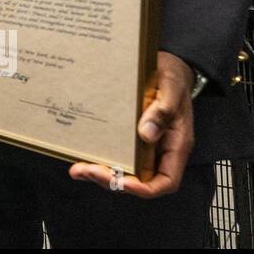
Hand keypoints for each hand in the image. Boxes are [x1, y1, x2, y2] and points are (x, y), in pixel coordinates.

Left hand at [70, 50, 194, 197]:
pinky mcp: (130, 137)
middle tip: (88, 170)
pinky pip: (116, 154)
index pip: (166, 181)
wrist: (167, 65)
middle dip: (113, 180)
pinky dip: (98, 159)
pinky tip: (80, 157)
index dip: (145, 188)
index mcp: (175, 145)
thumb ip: (162, 111)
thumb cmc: (173, 78)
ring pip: (124, 171)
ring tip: (77, 170)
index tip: (123, 183)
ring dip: (100, 174)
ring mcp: (145, 145)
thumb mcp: (171, 89)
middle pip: (139, 180)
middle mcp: (160, 150)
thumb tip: (146, 134)